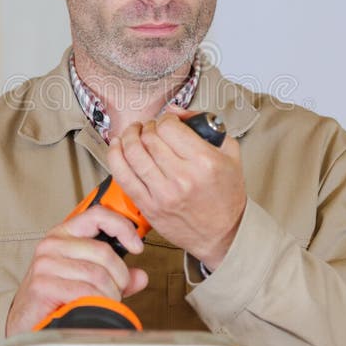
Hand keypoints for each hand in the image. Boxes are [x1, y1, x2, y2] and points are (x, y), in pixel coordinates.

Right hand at [5, 205, 148, 335]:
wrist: (26, 321)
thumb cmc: (55, 297)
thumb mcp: (87, 279)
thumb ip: (115, 276)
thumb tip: (141, 276)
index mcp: (64, 234)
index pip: (97, 215)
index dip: (122, 227)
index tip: (137, 246)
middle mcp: (52, 244)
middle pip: (104, 252)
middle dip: (119, 276)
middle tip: (118, 291)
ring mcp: (46, 264)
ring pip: (98, 274)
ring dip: (110, 294)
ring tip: (105, 302)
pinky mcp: (43, 285)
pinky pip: (85, 291)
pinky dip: (98, 302)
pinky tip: (94, 307)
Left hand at [107, 107, 246, 270]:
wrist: (224, 234)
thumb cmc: (227, 195)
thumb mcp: (230, 154)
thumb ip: (205, 126)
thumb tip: (176, 111)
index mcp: (204, 161)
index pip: (169, 127)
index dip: (165, 119)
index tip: (167, 122)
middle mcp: (182, 177)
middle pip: (149, 138)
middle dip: (146, 126)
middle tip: (150, 127)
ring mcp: (163, 194)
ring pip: (133, 154)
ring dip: (128, 137)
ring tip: (132, 133)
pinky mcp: (149, 207)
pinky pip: (123, 177)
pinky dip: (115, 157)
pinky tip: (117, 147)